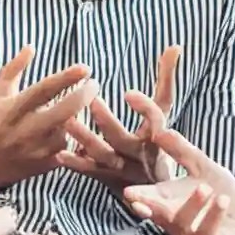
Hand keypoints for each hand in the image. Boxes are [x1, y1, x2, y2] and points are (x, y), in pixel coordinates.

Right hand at [0, 46, 98, 189]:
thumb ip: (14, 68)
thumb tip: (31, 46)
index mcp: (15, 108)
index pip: (45, 89)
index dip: (67, 77)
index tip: (85, 68)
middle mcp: (27, 129)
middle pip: (64, 111)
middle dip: (84, 96)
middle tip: (94, 84)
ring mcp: (38, 149)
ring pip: (70, 131)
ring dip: (79, 118)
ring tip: (79, 109)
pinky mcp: (47, 165)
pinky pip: (71, 149)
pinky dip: (77, 138)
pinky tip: (80, 130)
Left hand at [59, 46, 179, 189]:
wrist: (155, 189)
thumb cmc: (157, 140)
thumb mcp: (164, 112)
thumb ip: (167, 79)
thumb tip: (175, 45)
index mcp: (157, 136)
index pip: (155, 121)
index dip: (144, 108)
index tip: (127, 93)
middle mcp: (141, 155)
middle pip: (124, 139)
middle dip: (108, 122)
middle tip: (91, 102)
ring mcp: (123, 169)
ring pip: (103, 155)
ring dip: (86, 139)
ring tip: (68, 121)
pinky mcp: (107, 179)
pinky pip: (90, 173)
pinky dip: (75, 164)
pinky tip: (59, 153)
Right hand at [123, 129, 234, 234]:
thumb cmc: (223, 192)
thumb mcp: (202, 166)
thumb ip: (181, 150)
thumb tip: (160, 130)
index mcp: (168, 202)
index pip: (147, 199)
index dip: (136, 197)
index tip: (127, 192)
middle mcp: (174, 221)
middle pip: (156, 215)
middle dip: (146, 207)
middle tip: (136, 199)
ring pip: (181, 224)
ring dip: (191, 205)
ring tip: (204, 188)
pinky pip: (206, 233)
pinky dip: (212, 216)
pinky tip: (222, 201)